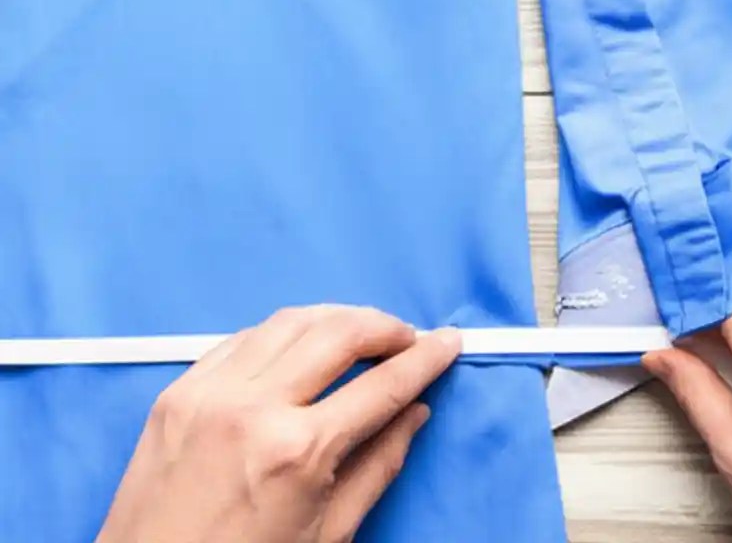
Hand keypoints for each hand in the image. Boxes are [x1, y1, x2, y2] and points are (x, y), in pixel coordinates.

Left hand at [97, 305, 460, 542]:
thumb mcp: (328, 533)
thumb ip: (378, 465)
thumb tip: (414, 413)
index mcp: (298, 452)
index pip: (382, 385)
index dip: (425, 359)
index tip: (448, 343)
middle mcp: (253, 409)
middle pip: (339, 333)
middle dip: (385, 327)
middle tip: (408, 338)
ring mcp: (208, 394)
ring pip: (289, 321)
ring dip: (336, 318)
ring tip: (361, 333)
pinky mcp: (176, 392)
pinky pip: (240, 339)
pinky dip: (281, 332)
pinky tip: (300, 345)